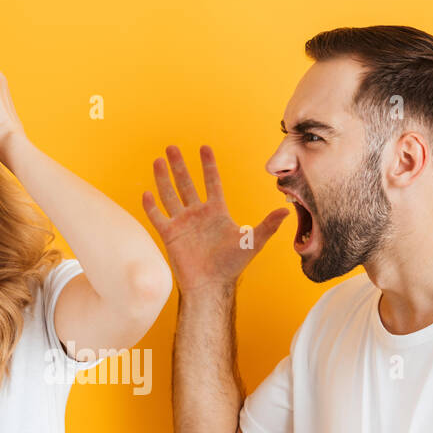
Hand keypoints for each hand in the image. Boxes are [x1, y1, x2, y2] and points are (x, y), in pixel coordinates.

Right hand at [142, 145, 288, 292]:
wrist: (211, 285)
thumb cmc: (232, 266)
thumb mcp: (253, 242)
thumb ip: (267, 225)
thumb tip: (286, 210)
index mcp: (216, 211)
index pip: (211, 182)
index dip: (208, 165)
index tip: (204, 148)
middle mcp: (197, 214)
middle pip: (186, 183)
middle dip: (179, 165)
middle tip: (171, 147)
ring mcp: (182, 224)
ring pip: (169, 195)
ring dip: (163, 178)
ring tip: (157, 161)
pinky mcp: (169, 235)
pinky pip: (157, 217)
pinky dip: (151, 206)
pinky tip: (146, 192)